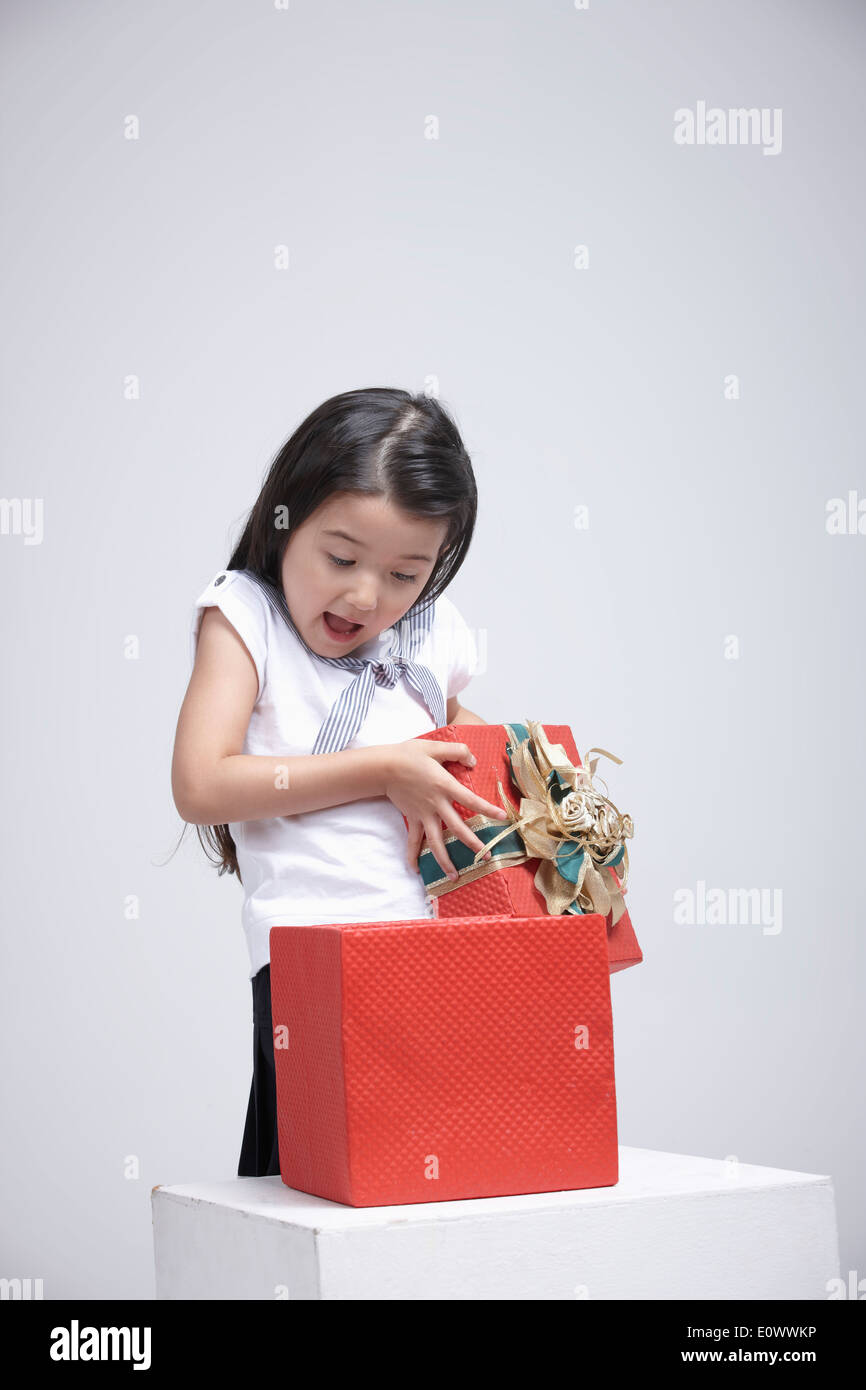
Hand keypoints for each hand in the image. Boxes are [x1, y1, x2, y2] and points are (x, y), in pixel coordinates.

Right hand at [383, 740, 510, 879]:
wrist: (385, 767)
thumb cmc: (410, 754)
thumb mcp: (436, 746)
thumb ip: (458, 751)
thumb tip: (474, 761)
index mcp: (445, 786)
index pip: (471, 800)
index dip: (488, 809)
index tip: (502, 818)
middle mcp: (436, 804)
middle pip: (457, 828)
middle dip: (473, 843)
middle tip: (486, 856)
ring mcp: (423, 814)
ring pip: (436, 842)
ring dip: (445, 860)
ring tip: (455, 876)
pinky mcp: (412, 819)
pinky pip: (413, 840)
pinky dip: (413, 855)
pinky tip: (415, 870)